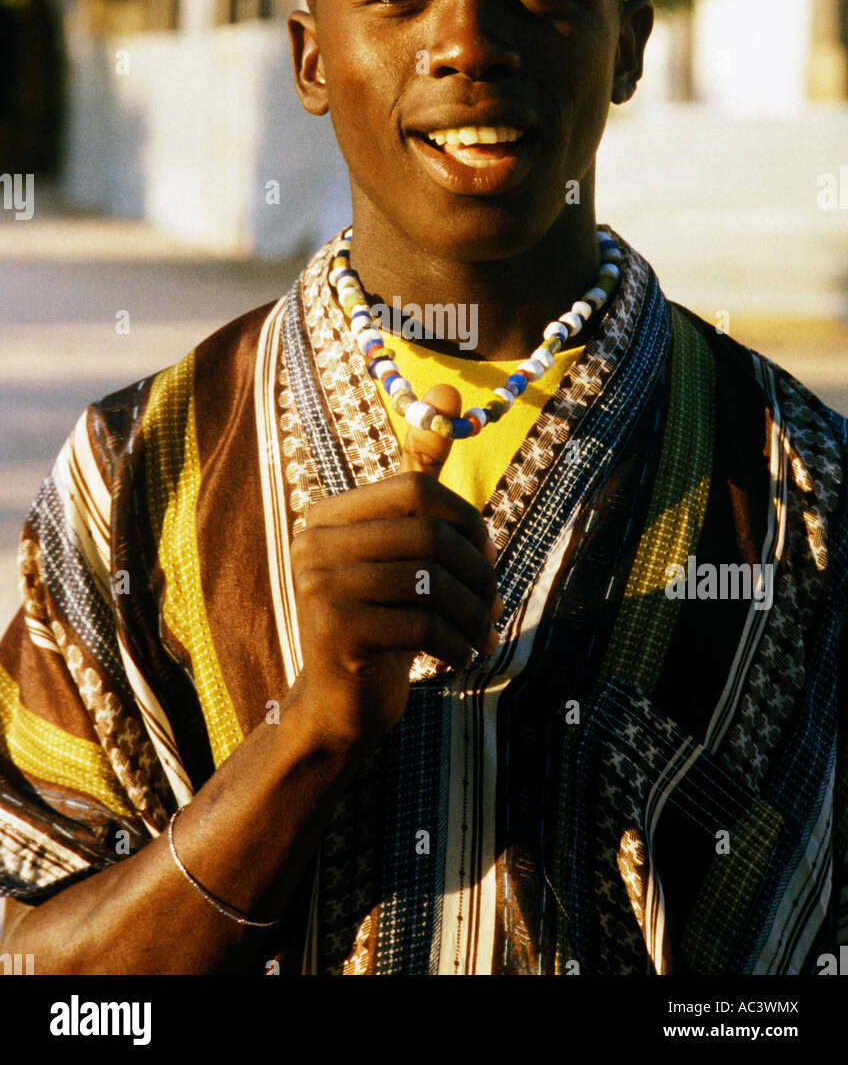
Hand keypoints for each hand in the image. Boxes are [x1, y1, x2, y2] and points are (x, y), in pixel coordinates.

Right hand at [291, 385, 501, 752]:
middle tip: (494, 603)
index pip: (415, 487)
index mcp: (327, 515)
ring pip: (430, 581)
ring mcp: (317, 588)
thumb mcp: (402, 546)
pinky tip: (459, 657)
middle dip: (477, 572)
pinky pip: (422, 623)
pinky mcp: (335, 634)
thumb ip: (421, 474)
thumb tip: (449, 389)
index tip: (485, 555)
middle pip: (428, 535)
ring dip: (473, 613)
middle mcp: (312, 543)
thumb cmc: (382, 617)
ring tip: (483, 633)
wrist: (341, 706)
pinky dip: (457, 642)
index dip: (464, 518)